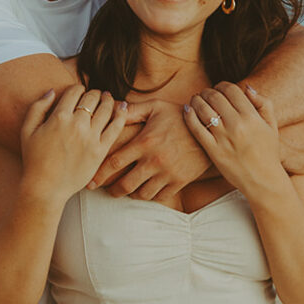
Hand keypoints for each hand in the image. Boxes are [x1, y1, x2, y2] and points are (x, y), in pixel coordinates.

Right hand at [21, 84, 128, 202]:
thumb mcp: (27, 130)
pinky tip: (123, 108)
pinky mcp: (100, 151)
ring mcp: (91, 137)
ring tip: (108, 98)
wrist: (46, 188)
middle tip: (96, 94)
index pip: (75, 92)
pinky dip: (121, 115)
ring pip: (106, 109)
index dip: (78, 88)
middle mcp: (77, 124)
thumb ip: (38, 107)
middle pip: (92, 98)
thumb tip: (52, 92)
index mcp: (59, 117)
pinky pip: (115, 128)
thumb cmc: (34, 160)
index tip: (80, 91)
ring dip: (108, 100)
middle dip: (94, 93)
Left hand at [90, 96, 211, 199]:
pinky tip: (146, 191)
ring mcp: (168, 173)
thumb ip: (133, 109)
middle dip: (113, 191)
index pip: (114, 162)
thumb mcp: (156, 107)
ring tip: (128, 191)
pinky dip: (150, 196)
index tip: (91, 183)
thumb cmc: (180, 116)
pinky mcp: (180, 182)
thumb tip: (113, 107)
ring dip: (132, 195)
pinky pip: (159, 197)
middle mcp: (154, 160)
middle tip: (108, 191)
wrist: (211, 129)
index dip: (99, 175)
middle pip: (125, 185)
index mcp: (145, 142)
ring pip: (142, 194)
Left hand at [183, 83, 287, 201]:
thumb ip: (264, 104)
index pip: (231, 90)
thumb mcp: (272, 126)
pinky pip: (196, 129)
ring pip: (203, 110)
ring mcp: (224, 138)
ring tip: (195, 99)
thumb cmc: (268, 153)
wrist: (263, 180)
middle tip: (204, 93)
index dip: (222, 85)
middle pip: (215, 97)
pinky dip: (189, 116)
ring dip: (196, 100)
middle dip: (207, 91)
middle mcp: (237, 125)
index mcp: (252, 117)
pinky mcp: (213, 151)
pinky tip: (187, 110)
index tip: (218, 88)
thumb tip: (247, 87)